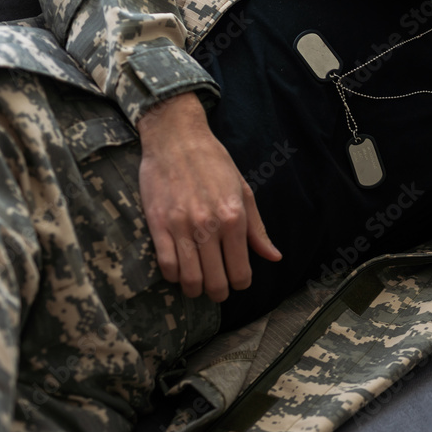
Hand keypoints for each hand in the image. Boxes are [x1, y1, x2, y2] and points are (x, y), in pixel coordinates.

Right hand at [136, 93, 281, 301]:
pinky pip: (166, 265)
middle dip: (219, 293)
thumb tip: (274, 257)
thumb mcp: (244, 192)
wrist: (176, 138)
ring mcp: (181, 227)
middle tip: (218, 291)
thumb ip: (257, 229)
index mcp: (234, 218)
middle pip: (215, 281)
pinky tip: (179, 271)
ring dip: (195, 290)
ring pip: (189, 279)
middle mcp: (209, 226)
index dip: (241, 283)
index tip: (237, 281)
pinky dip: (174, 276)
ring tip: (198, 286)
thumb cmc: (213, 163)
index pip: (241, 270)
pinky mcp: (157, 225)